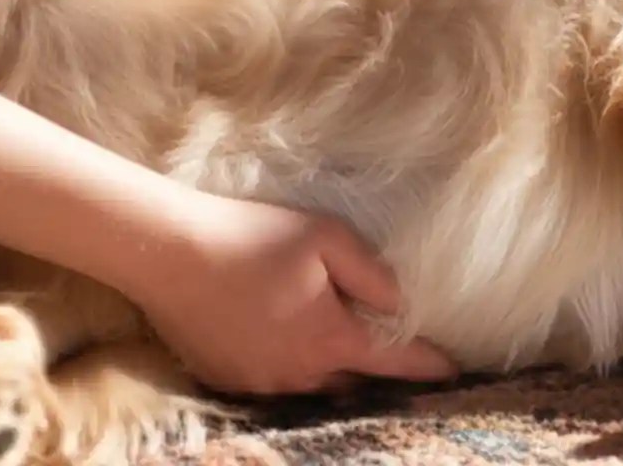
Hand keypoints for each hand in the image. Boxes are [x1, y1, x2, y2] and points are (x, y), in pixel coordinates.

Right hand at [133, 196, 457, 394]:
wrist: (168, 253)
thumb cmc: (250, 237)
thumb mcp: (325, 238)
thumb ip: (372, 273)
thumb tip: (403, 301)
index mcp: (332, 340)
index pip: (397, 362)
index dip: (430, 364)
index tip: (454, 367)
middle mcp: (301, 374)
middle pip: (356, 380)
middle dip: (379, 370)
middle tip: (397, 352)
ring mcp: (262, 383)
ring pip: (316, 385)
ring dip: (334, 370)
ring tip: (343, 348)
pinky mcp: (229, 382)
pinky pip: (277, 383)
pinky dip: (293, 369)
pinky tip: (286, 343)